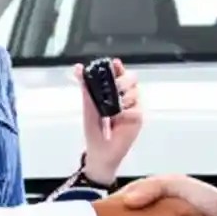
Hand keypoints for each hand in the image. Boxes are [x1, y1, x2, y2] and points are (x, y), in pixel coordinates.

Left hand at [74, 59, 141, 183]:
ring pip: (135, 92)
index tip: (115, 64)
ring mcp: (133, 107)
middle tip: (115, 87)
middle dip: (123, 80)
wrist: (100, 152)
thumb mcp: (88, 107)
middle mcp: (124, 96)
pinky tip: (118, 117)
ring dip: (124, 98)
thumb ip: (86, 88)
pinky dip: (127, 112)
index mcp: (112, 91)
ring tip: (113, 109)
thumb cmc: (94, 130)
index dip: (118, 67)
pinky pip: (136, 109)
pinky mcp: (138, 118)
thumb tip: (78, 68)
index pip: (119, 73)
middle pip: (132, 79)